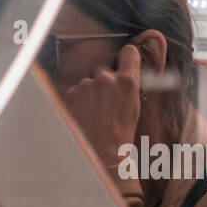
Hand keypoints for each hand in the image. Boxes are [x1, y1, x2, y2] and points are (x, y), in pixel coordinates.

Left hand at [61, 43, 141, 164]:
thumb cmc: (121, 134)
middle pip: (104, 70)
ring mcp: (87, 85)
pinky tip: (84, 116)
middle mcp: (106, 78)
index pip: (129, 52)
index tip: (124, 62)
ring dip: (90, 93)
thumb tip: (126, 74)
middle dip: (104, 83)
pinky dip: (78, 101)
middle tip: (106, 104)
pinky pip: (76, 91)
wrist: (101, 154)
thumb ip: (128, 86)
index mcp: (127, 81)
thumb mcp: (134, 107)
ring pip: (88, 83)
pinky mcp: (72, 93)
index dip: (126, 57)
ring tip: (94, 114)